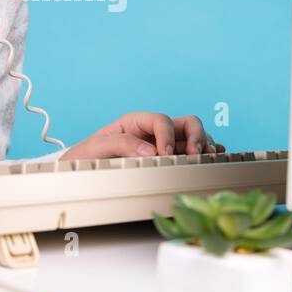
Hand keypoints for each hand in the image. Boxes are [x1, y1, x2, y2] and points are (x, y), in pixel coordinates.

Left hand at [60, 112, 224, 160]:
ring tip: (208, 157)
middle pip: (186, 123)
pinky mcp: (170, 160)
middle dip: (195, 136)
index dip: (167, 136)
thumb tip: (149, 151)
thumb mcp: (96, 147)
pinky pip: (194, 152)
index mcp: (136, 123)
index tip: (164, 155)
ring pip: (194, 137)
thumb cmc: (86, 157)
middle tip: (194, 154)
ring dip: (205, 145)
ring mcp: (164, 145)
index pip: (161, 120)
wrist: (79, 171)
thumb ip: (121, 144)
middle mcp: (154, 132)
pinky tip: (212, 159)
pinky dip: (206, 153)